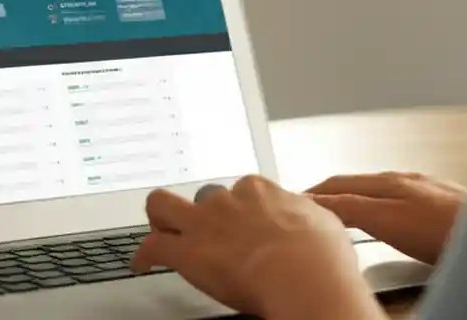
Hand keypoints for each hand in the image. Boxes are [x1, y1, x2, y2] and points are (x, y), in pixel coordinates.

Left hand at [131, 176, 383, 319]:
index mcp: (261, 191)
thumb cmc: (320, 256)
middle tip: (202, 227)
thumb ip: (306, 217)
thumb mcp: (324, 222)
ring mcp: (204, 224)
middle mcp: (228, 200)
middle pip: (203, 196)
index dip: (239, 208)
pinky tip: (142, 265)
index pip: (241, 190)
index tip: (242, 221)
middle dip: (200, 211)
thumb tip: (310, 221)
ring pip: (162, 205)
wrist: (304, 276)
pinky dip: (143, 256)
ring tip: (160, 231)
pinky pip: (152, 247)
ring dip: (159, 218)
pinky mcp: (187, 252)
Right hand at [308, 172, 466, 264]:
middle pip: (354, 182)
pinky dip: (374, 195)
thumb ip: (356, 210)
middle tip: (305, 200)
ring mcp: (423, 185)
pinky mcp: (440, 194)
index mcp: (389, 185)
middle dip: (326, 189)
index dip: (314, 197)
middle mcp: (404, 180)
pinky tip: (381, 206)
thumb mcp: (392, 223)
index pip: (338, 189)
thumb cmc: (451, 233)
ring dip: (349, 191)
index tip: (294, 202)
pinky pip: (395, 189)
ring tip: (336, 203)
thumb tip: (325, 203)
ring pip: (374, 184)